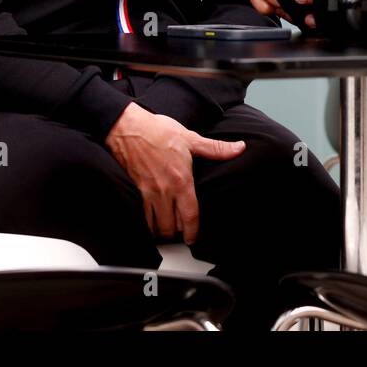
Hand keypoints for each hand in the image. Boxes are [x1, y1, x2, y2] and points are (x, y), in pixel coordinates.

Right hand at [104, 103, 244, 243]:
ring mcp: (148, 193)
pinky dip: (146, 223)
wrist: (127, 128)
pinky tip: (150, 220)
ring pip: (156, 226)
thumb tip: (239, 148)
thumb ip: (216, 148)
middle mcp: (165, 191)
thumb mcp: (190, 138)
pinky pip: (141, 217)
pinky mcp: (135, 191)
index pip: (190, 216)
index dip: (193, 232)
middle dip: (177, 232)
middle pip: (171, 226)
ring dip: (161, 230)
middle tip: (180, 230)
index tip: (193, 238)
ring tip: (166, 227)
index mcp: (181, 180)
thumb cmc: (156, 131)